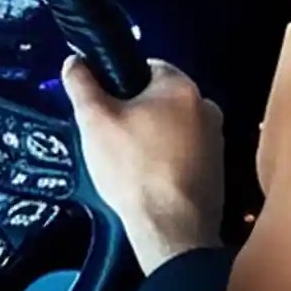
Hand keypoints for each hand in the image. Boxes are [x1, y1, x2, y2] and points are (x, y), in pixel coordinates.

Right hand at [62, 56, 223, 275]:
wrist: (171, 228)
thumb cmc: (136, 171)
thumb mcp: (95, 121)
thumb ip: (82, 86)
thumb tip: (74, 63)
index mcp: (182, 86)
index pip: (147, 67)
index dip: (121, 85)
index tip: (107, 107)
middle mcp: (206, 107)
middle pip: (160, 100)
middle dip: (136, 115)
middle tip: (114, 138)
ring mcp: (215, 138)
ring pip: (172, 128)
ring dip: (152, 139)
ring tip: (131, 164)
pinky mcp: (216, 167)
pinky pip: (184, 153)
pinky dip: (167, 161)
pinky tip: (149, 179)